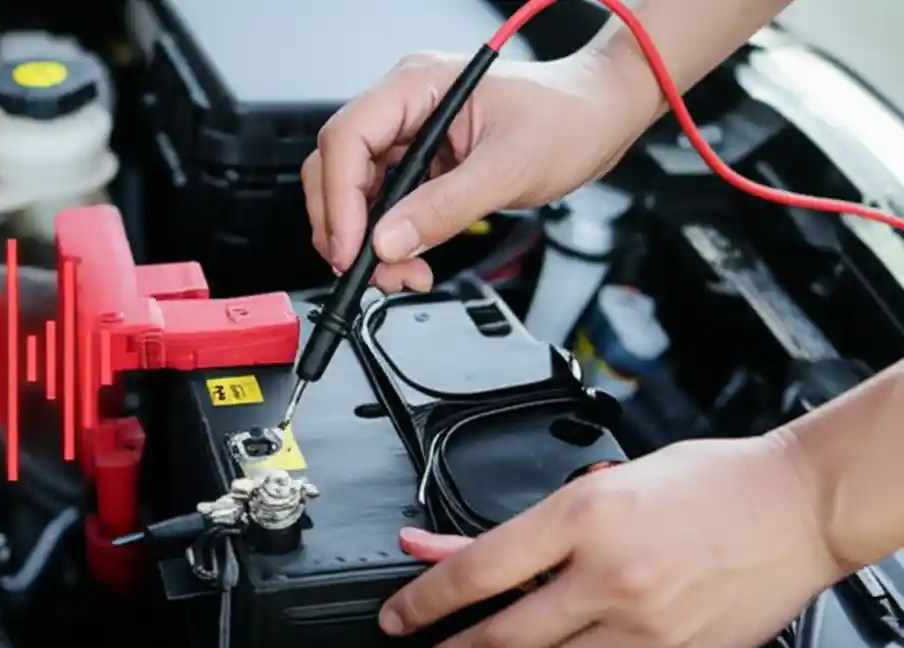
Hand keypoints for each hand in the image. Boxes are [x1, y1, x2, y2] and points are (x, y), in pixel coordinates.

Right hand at [302, 49, 655, 292]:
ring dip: (366, 240)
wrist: (600, 116)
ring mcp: (410, 134)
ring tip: (400, 273)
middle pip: (336, 167)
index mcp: (417, 85)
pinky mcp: (421, 162)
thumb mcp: (508, 169)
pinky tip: (409, 258)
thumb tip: (389, 243)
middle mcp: (404, 106)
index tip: (352, 248)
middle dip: (344, 226)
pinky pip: (384, 203)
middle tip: (367, 271)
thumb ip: (444, 208)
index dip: (339, 199)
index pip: (347, 138)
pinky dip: (389, 238)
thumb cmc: (569, 118)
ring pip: (355, 192)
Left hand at [376, 432, 849, 647]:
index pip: (477, 571)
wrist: (795, 505)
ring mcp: (645, 627)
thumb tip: (443, 544)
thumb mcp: (598, 482)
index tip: (396, 620)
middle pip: (499, 640)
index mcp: (585, 517)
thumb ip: (518, 525)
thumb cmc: (704, 482)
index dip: (423, 602)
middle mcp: (611, 577)